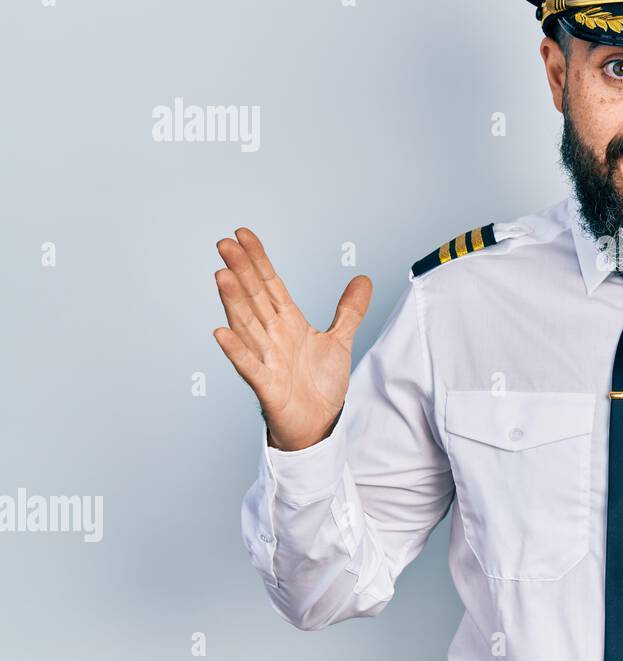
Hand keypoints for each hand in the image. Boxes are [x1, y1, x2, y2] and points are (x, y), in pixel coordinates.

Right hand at [212, 228, 372, 450]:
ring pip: (247, 325)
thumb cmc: (319, 385)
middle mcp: (273, 337)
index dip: (258, 261)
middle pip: (254, 298)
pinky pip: (249, 366)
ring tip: (221, 275)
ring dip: (234, 302)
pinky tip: (221, 333)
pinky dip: (236, 351)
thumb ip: (349, 311)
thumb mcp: (339, 341)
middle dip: (241, 271)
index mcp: (288, 323)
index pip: (270, 285)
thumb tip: (363, 279)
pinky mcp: (267, 385)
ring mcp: (267, 359)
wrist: (318, 425)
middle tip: (224, 244)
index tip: (243, 235)